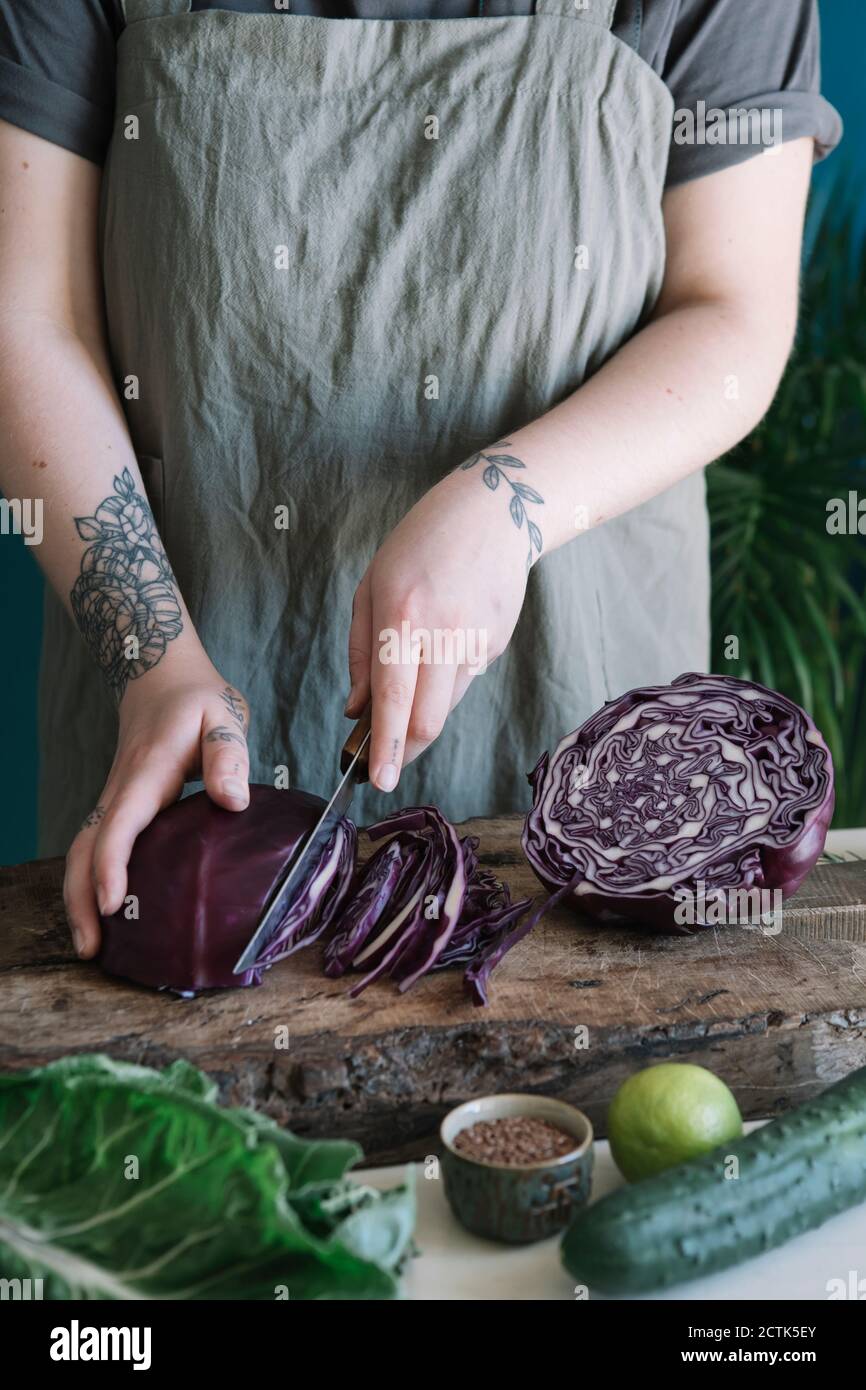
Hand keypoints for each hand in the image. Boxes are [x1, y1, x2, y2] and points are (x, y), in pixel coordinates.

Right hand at [63, 651, 250, 958]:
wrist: (160, 675)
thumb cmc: (197, 699)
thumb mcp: (223, 715)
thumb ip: (228, 754)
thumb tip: (233, 799)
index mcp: (147, 772)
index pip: (121, 824)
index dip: (112, 865)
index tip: (112, 903)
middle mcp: (122, 790)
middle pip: (85, 848)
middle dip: (81, 899)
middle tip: (91, 948)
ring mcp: (116, 798)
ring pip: (84, 850)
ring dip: (80, 896)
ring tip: (93, 944)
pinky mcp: (120, 806)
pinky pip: (96, 846)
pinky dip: (91, 880)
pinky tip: (107, 910)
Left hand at [346, 470, 529, 791]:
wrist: (491, 513)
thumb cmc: (418, 547)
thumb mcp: (371, 589)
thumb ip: (361, 654)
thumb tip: (356, 710)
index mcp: (402, 619)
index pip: (392, 700)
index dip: (385, 748)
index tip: (379, 781)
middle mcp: (442, 634)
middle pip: (428, 720)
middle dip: (406, 748)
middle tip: (386, 758)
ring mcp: (475, 641)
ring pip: (446, 705)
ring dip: (424, 707)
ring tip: (416, 664)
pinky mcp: (496, 644)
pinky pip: (464, 679)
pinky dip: (447, 677)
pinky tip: (446, 635)